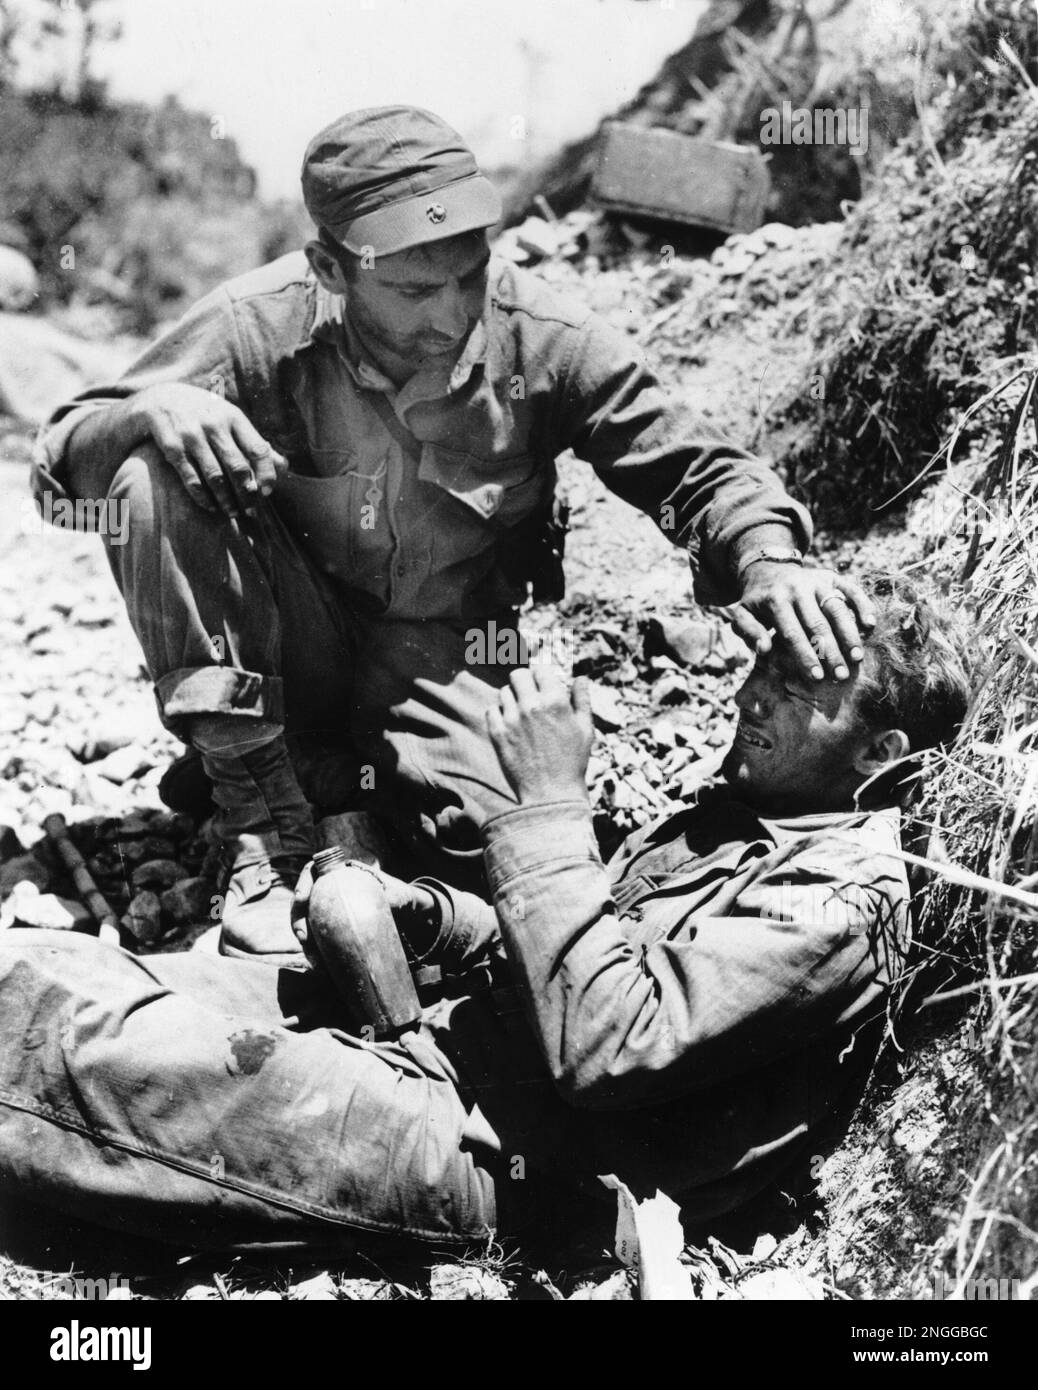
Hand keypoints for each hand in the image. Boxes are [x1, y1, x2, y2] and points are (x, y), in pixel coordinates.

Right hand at [130, 383, 286, 516]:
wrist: (158, 398)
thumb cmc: (203, 413)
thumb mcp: (230, 419)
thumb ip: (255, 442)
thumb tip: (285, 466)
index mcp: (234, 417)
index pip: (258, 449)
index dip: (266, 474)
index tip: (267, 493)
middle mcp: (214, 424)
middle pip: (238, 466)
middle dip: (247, 493)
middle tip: (251, 509)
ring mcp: (192, 435)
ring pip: (215, 476)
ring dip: (226, 499)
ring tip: (233, 513)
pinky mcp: (172, 447)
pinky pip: (191, 478)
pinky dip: (203, 497)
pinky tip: (211, 506)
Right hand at [291, 860, 440, 963]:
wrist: (405, 914)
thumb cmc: (400, 896)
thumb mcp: (399, 893)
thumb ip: (395, 896)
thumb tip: (390, 902)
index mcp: (339, 874)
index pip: (313, 872)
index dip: (303, 883)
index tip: (302, 898)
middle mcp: (328, 892)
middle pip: (303, 902)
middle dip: (298, 919)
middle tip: (303, 937)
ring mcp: (327, 912)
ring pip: (305, 924)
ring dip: (305, 942)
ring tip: (314, 960)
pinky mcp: (332, 932)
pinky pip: (317, 941)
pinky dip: (316, 954)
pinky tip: (320, 967)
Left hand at [486, 665, 593, 803]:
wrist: (552, 793)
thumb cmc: (573, 762)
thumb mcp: (585, 729)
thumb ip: (582, 700)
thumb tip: (581, 678)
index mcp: (555, 701)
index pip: (540, 670)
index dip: (541, 676)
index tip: (542, 685)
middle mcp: (531, 705)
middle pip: (518, 675)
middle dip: (524, 682)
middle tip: (529, 695)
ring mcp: (512, 719)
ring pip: (504, 692)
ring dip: (512, 699)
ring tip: (521, 714)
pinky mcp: (498, 733)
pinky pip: (491, 710)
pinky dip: (499, 714)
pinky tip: (510, 725)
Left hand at [730, 562, 874, 680]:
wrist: (768, 570)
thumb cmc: (756, 602)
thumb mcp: (742, 615)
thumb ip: (748, 632)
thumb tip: (763, 650)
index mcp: (775, 600)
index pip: (793, 633)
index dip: (805, 656)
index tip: (816, 677)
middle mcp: (798, 588)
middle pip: (818, 624)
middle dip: (830, 652)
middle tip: (841, 676)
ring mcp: (817, 580)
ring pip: (837, 608)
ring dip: (849, 634)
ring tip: (857, 658)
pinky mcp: (831, 576)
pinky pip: (851, 589)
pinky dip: (863, 605)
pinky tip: (870, 625)